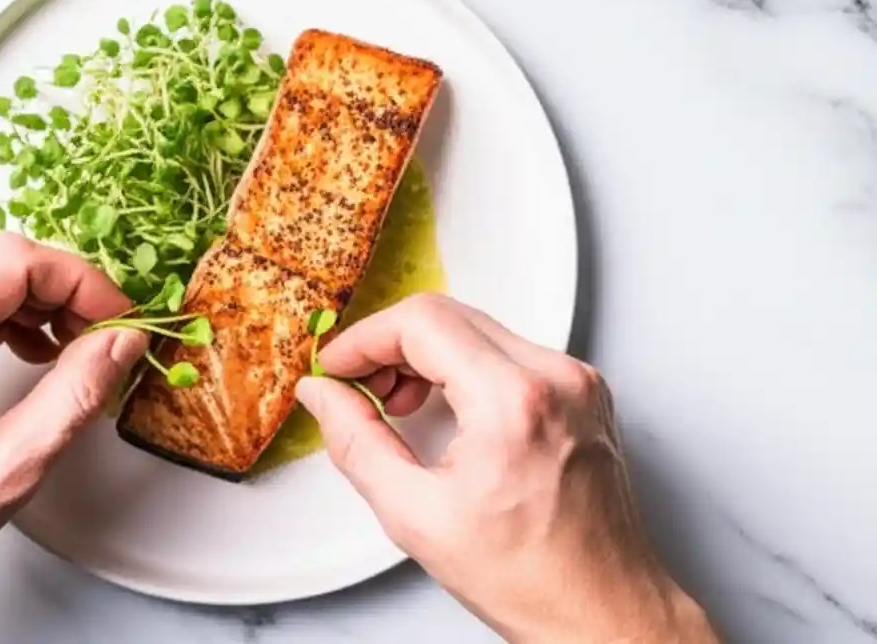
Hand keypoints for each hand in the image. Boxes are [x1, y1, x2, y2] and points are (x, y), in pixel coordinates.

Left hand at [0, 234, 146, 643]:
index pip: (12, 263)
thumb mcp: (12, 467)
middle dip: (63, 288)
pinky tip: (33, 354)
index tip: (119, 320)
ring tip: (75, 349)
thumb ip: (75, 394)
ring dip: (37, 301)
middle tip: (105, 334)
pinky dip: (6, 315)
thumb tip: (122, 342)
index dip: (79, 281)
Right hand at [295, 294, 717, 643]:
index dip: (364, 339)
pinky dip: (465, 366)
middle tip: (358, 387)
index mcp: (514, 401)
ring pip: (479, 328)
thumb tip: (322, 394)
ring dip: (427, 354)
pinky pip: (510, 351)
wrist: (602, 610)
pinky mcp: (585, 392)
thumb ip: (356, 442)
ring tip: (400, 404)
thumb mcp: (414, 515)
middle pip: (449, 316)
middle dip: (391, 344)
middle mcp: (556, 377)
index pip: (422, 323)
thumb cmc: (526, 576)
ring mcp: (578, 381)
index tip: (335, 367)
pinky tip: (445, 407)